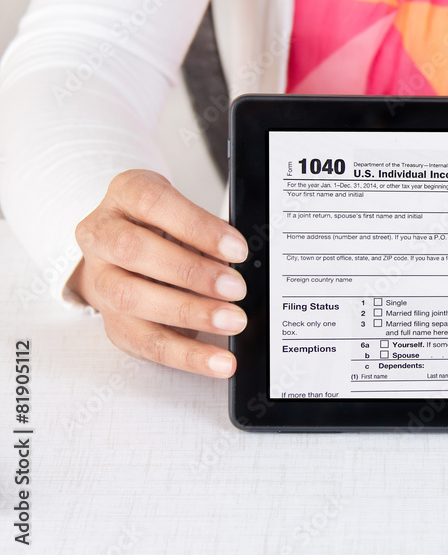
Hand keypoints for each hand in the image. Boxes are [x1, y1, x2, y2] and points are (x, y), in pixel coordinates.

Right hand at [69, 170, 247, 376]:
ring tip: (232, 321)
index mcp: (126, 194)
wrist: (127, 249)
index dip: (197, 227)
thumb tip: (241, 264)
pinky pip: (144, 342)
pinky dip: (187, 354)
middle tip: (235, 288)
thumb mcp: (186, 214)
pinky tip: (218, 360)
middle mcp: (102, 234)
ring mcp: (100, 279)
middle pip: (135, 250)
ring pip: (131, 298)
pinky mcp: (111, 321)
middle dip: (191, 272)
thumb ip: (209, 235)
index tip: (236, 249)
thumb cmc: (165, 226)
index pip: (153, 203)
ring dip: (189, 312)